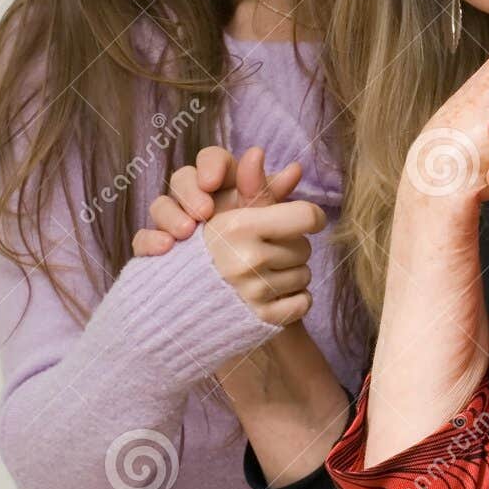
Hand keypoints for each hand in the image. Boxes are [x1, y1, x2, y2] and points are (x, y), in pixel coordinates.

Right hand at [132, 144, 302, 257]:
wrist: (236, 295)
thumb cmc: (255, 248)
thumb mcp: (263, 220)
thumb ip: (272, 196)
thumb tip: (295, 169)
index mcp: (224, 183)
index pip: (212, 159)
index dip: (211, 165)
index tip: (214, 181)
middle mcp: (195, 199)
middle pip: (182, 179)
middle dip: (189, 193)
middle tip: (202, 213)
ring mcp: (173, 223)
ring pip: (160, 207)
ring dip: (171, 218)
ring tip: (184, 234)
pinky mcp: (157, 250)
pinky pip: (142, 239)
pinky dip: (149, 242)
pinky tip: (164, 250)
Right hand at [142, 144, 326, 327]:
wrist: (177, 306)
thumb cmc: (206, 250)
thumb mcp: (228, 215)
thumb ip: (259, 189)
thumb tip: (295, 168)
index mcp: (238, 227)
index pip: (307, 216)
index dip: (310, 216)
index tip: (308, 220)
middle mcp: (245, 260)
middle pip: (305, 247)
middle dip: (288, 247)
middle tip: (263, 250)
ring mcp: (253, 293)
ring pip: (304, 275)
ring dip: (289, 274)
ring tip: (261, 274)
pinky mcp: (260, 320)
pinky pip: (303, 303)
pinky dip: (293, 301)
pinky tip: (269, 296)